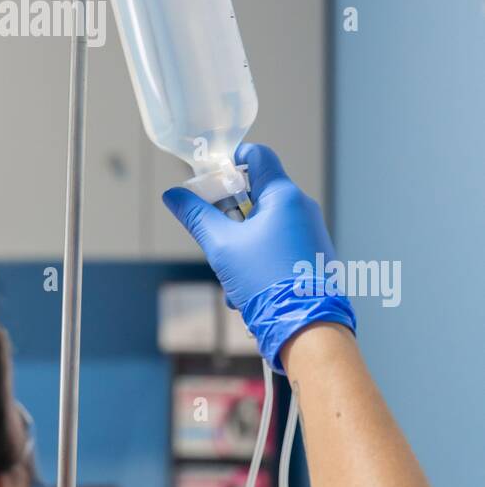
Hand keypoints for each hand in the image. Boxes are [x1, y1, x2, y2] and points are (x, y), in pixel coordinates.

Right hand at [163, 143, 355, 370]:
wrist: (309, 330)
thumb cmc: (267, 283)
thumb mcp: (222, 247)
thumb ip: (196, 216)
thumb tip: (173, 195)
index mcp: (284, 196)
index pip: (257, 155)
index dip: (230, 160)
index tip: (209, 178)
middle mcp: (303, 208)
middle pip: (256, 193)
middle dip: (228, 214)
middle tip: (214, 235)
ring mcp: (311, 233)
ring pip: (263, 225)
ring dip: (240, 245)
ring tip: (231, 277)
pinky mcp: (314, 257)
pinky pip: (277, 246)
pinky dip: (257, 261)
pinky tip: (247, 292)